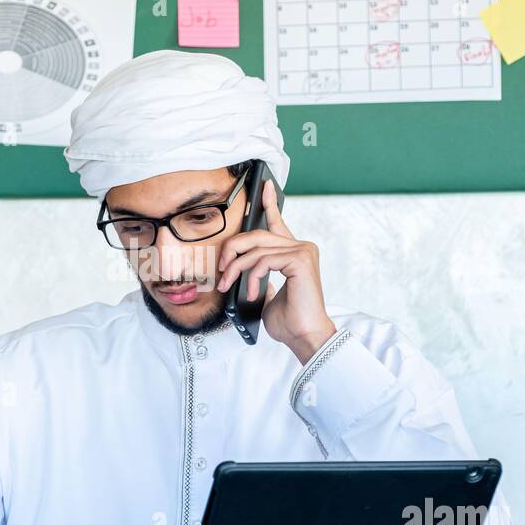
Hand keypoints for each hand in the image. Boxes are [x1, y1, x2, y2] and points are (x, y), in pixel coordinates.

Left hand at [215, 180, 336, 363]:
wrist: (304, 337)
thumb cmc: (289, 321)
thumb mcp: (265, 294)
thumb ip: (258, 276)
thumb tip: (238, 270)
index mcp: (294, 254)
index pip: (278, 224)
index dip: (270, 204)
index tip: (264, 187)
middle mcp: (302, 248)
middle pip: (257, 235)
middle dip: (232, 249)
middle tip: (220, 269)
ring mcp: (303, 252)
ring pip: (255, 249)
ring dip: (235, 268)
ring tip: (228, 285)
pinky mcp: (300, 261)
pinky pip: (263, 260)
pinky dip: (250, 277)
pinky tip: (250, 293)